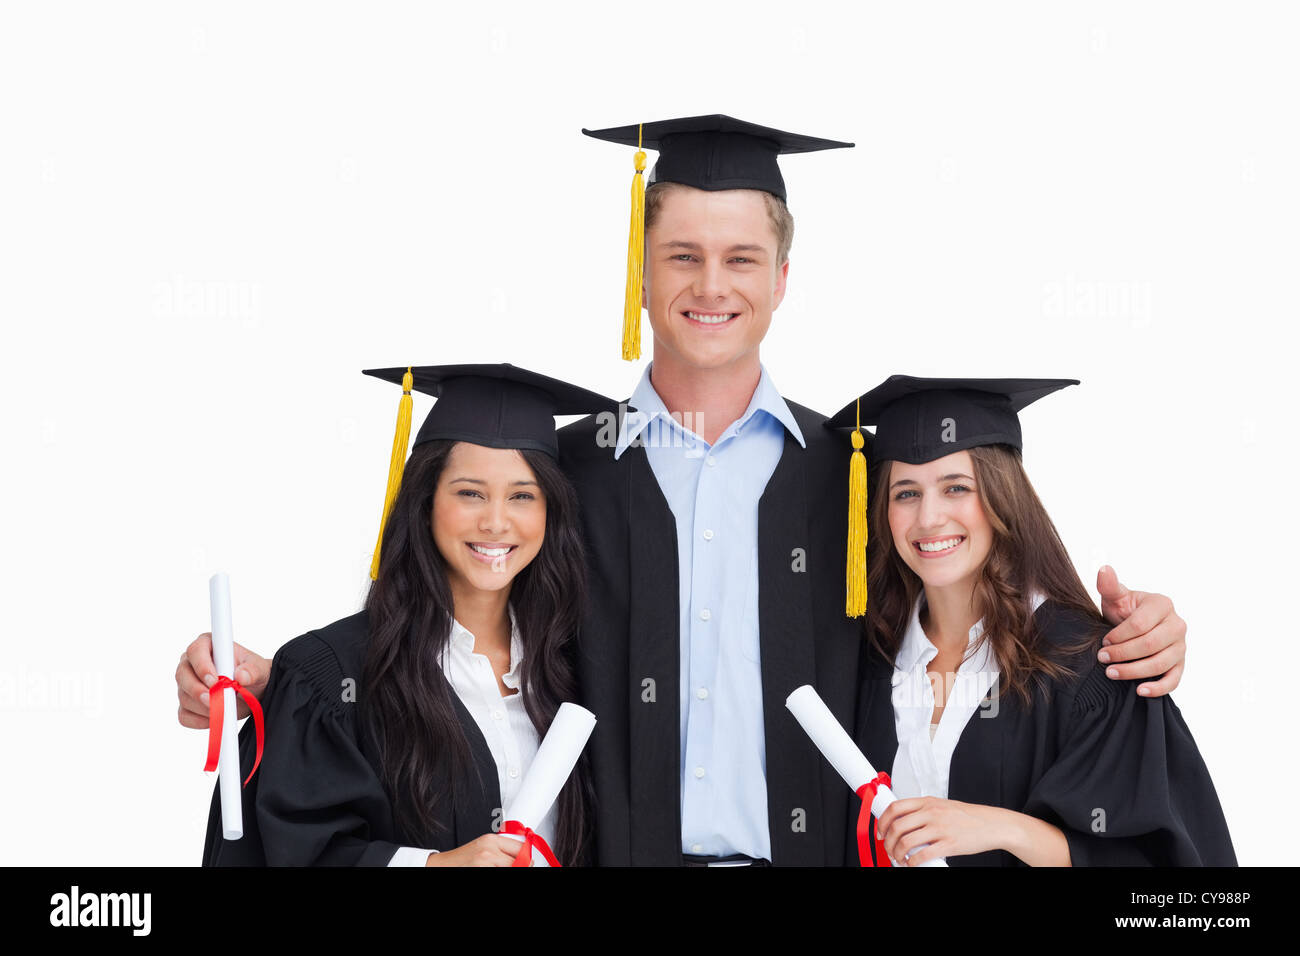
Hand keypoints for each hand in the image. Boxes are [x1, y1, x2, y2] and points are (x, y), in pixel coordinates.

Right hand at [176, 633, 270, 728]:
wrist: (254, 692)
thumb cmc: (253, 673)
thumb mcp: (259, 669)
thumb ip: (252, 671)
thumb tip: (241, 676)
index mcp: (207, 645)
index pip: (196, 650)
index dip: (202, 666)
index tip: (214, 680)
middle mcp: (192, 663)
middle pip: (183, 674)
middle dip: (198, 690)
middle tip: (214, 700)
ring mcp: (186, 685)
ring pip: (184, 697)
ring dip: (203, 707)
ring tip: (224, 709)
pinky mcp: (188, 704)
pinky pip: (185, 716)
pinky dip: (200, 721)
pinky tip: (216, 718)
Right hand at [425, 834, 524, 866]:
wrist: (440, 866)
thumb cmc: (462, 859)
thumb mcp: (483, 847)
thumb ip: (501, 849)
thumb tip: (525, 856)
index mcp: (491, 840)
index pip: (521, 848)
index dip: (527, 858)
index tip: (529, 862)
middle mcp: (488, 851)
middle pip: (518, 862)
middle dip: (521, 866)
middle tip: (521, 867)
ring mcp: (484, 864)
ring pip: (511, 867)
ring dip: (512, 869)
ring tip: (501, 867)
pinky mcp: (479, 872)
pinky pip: (499, 872)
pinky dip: (500, 872)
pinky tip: (493, 870)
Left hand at [875, 797, 1002, 866]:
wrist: (992, 825)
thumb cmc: (968, 817)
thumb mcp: (942, 806)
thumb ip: (923, 811)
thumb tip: (903, 821)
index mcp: (928, 802)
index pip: (895, 808)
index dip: (882, 821)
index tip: (880, 831)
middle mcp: (931, 813)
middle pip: (897, 826)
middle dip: (887, 841)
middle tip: (888, 849)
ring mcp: (940, 828)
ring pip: (906, 841)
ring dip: (897, 853)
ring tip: (899, 858)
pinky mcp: (949, 844)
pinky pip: (922, 855)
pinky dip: (912, 862)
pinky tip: (912, 863)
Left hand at [1095, 566, 1185, 697]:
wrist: (1131, 627)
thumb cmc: (1123, 611)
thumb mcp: (1115, 598)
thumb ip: (1109, 586)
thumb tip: (1103, 569)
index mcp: (1162, 604)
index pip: (1141, 624)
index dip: (1120, 635)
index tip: (1103, 641)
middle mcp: (1177, 624)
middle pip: (1150, 645)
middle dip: (1124, 654)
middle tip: (1103, 659)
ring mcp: (1181, 646)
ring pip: (1161, 663)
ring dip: (1134, 671)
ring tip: (1112, 674)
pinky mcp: (1180, 664)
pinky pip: (1174, 679)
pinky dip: (1158, 687)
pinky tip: (1140, 691)